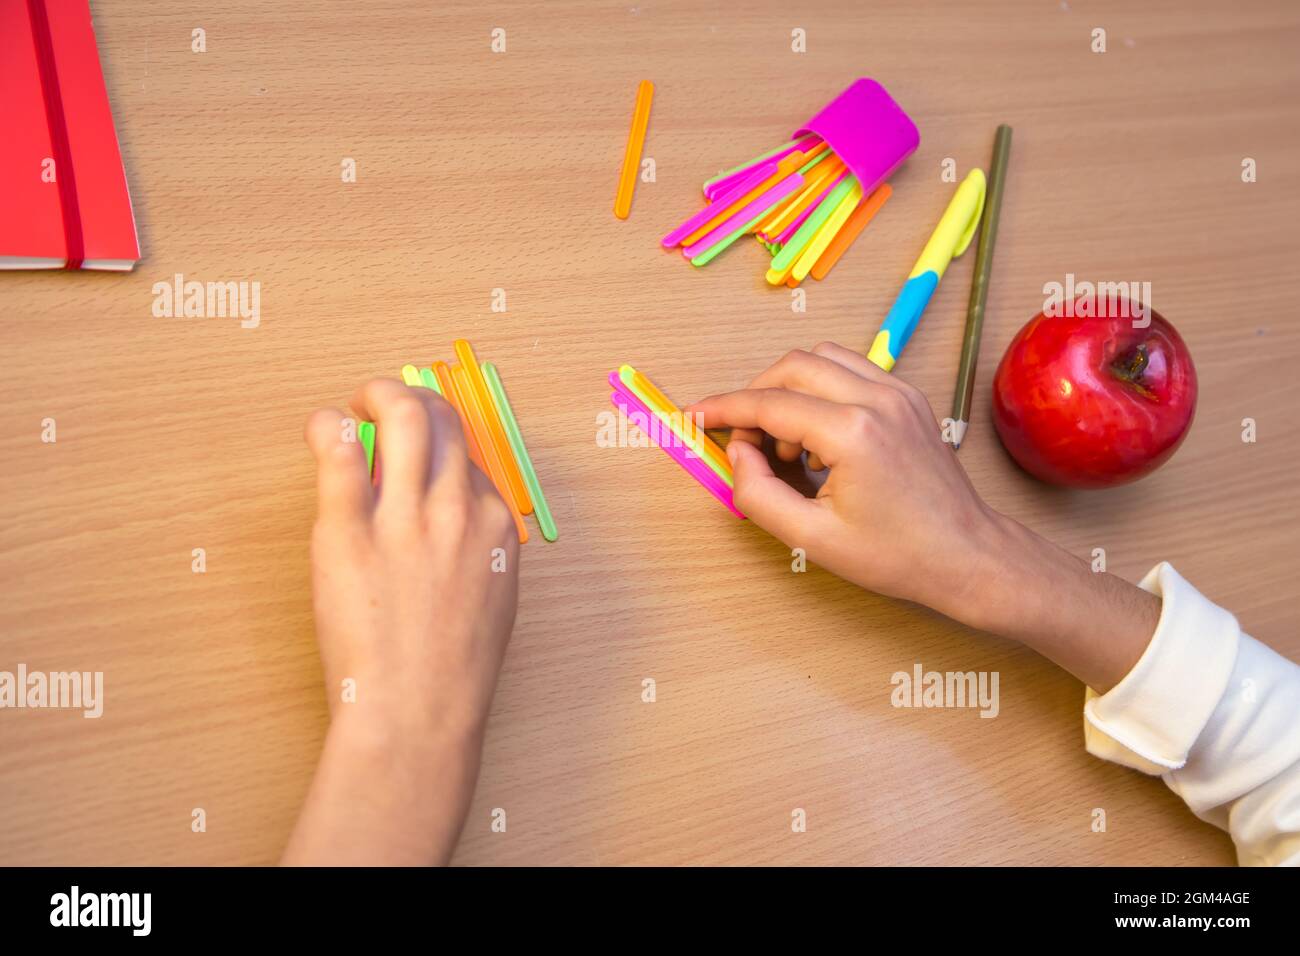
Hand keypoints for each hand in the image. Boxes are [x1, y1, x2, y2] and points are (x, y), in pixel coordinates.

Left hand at [283, 379, 519, 864]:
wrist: (416, 712)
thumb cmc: (454, 670)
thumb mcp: (493, 599)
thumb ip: (480, 549)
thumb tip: (458, 517)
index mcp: (494, 525)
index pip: (467, 453)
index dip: (438, 440)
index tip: (414, 446)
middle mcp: (456, 508)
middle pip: (441, 417)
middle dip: (410, 396)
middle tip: (381, 404)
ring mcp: (403, 516)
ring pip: (401, 415)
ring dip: (375, 394)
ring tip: (355, 406)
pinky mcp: (348, 529)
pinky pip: (338, 453)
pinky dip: (328, 426)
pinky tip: (322, 429)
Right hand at [688, 342, 1000, 620]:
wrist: (965, 555)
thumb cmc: (897, 555)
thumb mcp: (811, 539)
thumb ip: (758, 494)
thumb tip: (738, 455)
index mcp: (853, 434)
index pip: (770, 403)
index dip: (724, 409)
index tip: (695, 416)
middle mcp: (878, 400)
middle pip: (793, 366)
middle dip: (756, 396)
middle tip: (745, 443)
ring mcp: (899, 393)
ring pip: (822, 359)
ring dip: (789, 390)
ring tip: (788, 447)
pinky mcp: (909, 398)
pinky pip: (850, 371)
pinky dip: (821, 392)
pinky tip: (819, 440)